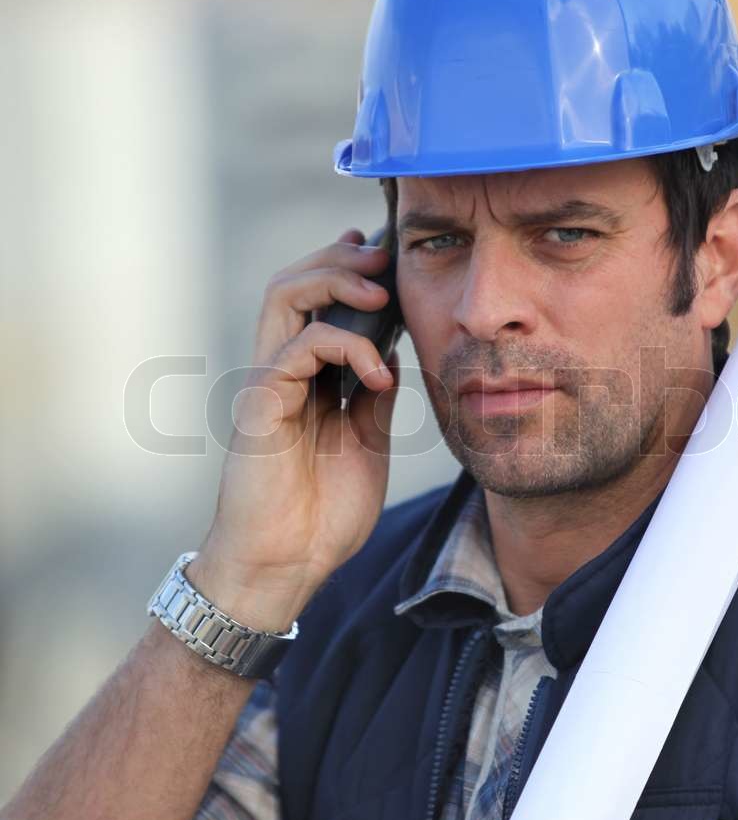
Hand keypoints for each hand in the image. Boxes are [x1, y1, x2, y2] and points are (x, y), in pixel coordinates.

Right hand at [189, 228, 399, 630]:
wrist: (287, 567)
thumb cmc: (321, 516)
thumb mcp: (365, 444)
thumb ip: (372, 397)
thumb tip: (393, 353)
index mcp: (305, 380)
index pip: (316, 302)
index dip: (345, 268)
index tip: (385, 252)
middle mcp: (281, 372)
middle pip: (293, 282)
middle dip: (339, 258)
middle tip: (384, 257)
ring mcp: (268, 384)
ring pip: (283, 296)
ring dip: (334, 280)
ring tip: (381, 293)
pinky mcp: (262, 404)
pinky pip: (298, 348)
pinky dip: (346, 347)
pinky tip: (379, 374)